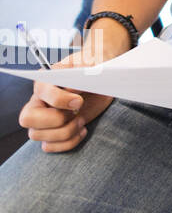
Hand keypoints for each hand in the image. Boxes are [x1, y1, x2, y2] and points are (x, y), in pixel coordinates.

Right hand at [17, 25, 129, 152]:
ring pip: (36, 135)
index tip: (79, 101)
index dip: (59, 100)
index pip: (41, 94)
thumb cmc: (93, 70)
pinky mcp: (52, 133)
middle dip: (56, 119)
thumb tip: (70, 90)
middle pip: (27, 119)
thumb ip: (79, 73)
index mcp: (43, 82)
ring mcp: (42, 120)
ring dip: (65, 132)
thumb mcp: (89, 65)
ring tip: (81, 120)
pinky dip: (68, 143)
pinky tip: (82, 130)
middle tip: (76, 112)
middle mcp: (37, 102)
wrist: (103, 81)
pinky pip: (48, 147)